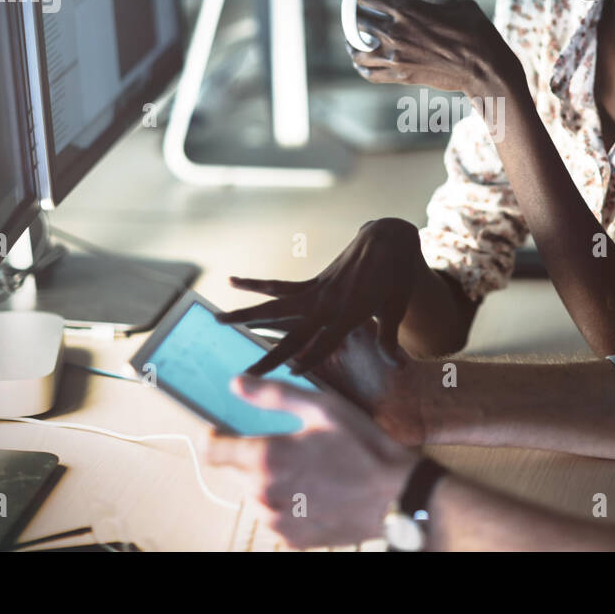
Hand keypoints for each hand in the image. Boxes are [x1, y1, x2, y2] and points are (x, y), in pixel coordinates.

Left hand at [205, 376, 419, 548]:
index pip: (213, 451)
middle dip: (252, 459)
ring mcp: (277, 521)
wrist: (396, 496)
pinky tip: (315, 493)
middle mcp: (264, 493)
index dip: (215, 438)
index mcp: (266, 458)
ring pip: (254, 497)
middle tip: (289, 449)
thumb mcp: (322, 408)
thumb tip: (236, 382)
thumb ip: (272, 395)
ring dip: (269, 483)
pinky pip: (275, 518)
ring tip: (308, 472)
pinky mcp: (292, 540)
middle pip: (235, 473)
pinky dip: (286, 505)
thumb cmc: (363, 447)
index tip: (223, 432)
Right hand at [218, 217, 421, 376]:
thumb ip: (388, 338)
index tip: (291, 376)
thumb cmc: (396, 276)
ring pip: (275, 306)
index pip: (326, 343)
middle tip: (247, 373)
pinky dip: (255, 284)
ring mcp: (317, 291)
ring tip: (217, 319)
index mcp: (349, 313)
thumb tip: (397, 367)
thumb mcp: (396, 307)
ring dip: (247, 313)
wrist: (388, 237)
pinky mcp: (313, 283)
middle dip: (270, 355)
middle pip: (293, 333)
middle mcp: (327, 303)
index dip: (310, 359)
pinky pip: (280, 286)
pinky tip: (232, 281)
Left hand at [350, 0, 523, 97]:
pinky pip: (369, 72)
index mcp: (406, 8)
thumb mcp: (462, 4)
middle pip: (355, 20)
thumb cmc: (477, 33)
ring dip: (351, 42)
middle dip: (350, 14)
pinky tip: (361, 61)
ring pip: (357, 49)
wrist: (484, 69)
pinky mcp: (400, 76)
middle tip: (354, 11)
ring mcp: (395, 56)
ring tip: (353, 38)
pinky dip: (361, 66)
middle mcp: (394, 31)